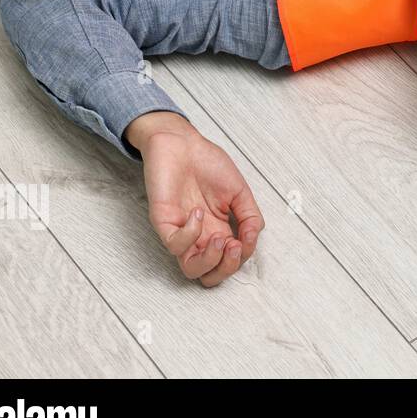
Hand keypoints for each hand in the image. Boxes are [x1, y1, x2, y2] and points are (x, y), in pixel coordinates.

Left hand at [126, 111, 263, 286]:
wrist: (181, 142)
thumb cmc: (207, 163)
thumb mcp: (240, 191)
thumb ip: (250, 216)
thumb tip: (253, 239)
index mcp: (219, 229)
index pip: (228, 261)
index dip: (241, 258)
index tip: (248, 237)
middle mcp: (200, 236)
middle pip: (209, 275)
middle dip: (226, 268)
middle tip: (234, 247)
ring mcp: (181, 231)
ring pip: (191, 269)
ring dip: (211, 259)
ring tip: (221, 237)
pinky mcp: (163, 222)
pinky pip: (175, 244)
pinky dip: (191, 234)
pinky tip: (198, 213)